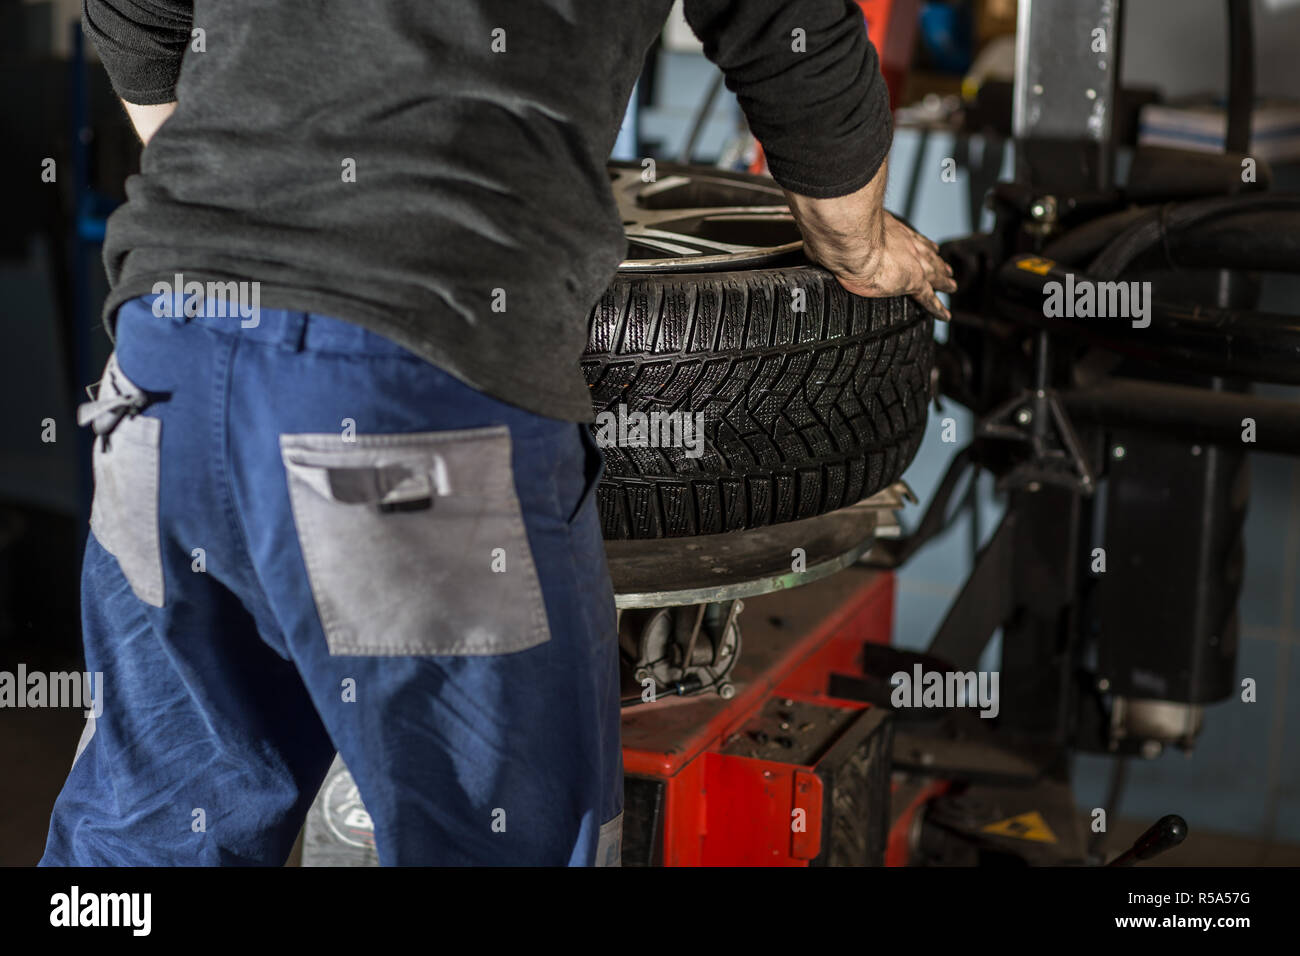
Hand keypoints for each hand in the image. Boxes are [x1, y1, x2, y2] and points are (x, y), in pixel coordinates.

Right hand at [783, 161, 956, 319]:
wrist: (849, 241)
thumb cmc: (839, 231)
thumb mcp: (839, 227)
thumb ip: (833, 232)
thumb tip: (814, 235)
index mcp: (889, 229)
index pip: (909, 237)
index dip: (920, 243)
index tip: (928, 245)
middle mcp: (905, 242)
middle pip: (927, 253)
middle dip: (937, 260)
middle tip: (946, 267)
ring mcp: (911, 261)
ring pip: (934, 272)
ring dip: (943, 279)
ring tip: (951, 285)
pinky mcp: (912, 282)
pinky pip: (929, 298)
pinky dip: (937, 306)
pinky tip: (944, 313)